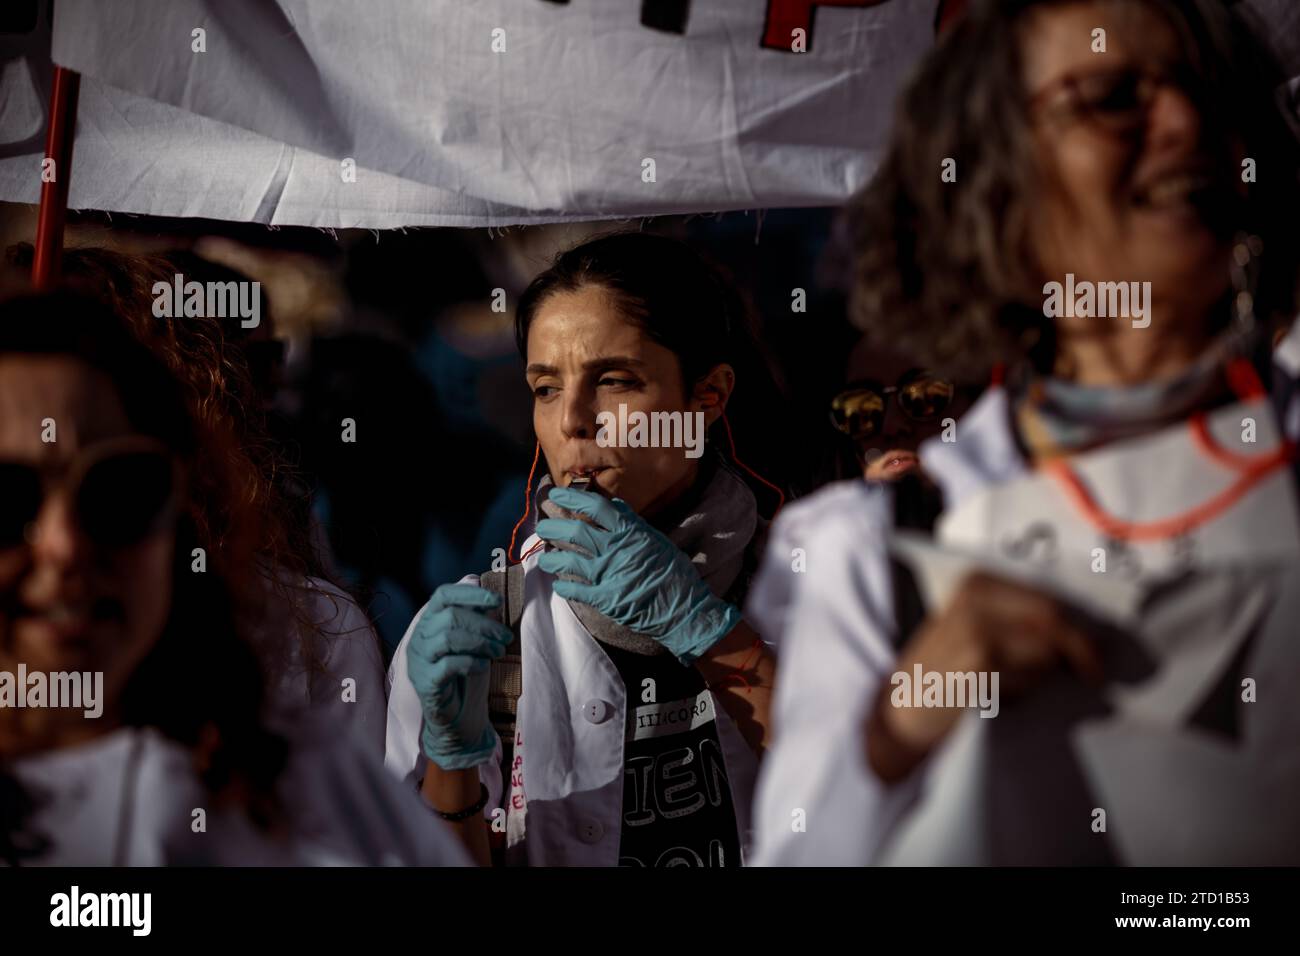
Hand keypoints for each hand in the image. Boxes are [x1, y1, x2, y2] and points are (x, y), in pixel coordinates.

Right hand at [407, 583, 511, 769]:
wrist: (457, 716)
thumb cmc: (465, 673)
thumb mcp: (472, 638)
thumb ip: (471, 612)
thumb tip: (474, 578)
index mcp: (429, 621)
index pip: (443, 594)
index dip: (470, 593)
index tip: (497, 600)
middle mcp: (419, 637)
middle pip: (451, 616)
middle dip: (485, 624)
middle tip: (506, 636)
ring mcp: (419, 660)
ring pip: (449, 637)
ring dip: (481, 641)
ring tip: (499, 651)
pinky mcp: (425, 682)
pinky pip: (448, 664)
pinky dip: (471, 662)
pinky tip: (484, 666)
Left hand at [535, 486, 740, 664]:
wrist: (684, 610)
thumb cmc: (675, 574)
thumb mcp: (658, 541)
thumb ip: (635, 524)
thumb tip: (615, 507)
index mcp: (631, 532)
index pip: (597, 507)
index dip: (573, 498)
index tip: (558, 494)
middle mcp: (616, 550)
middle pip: (576, 531)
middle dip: (554, 526)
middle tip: (543, 525)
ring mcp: (608, 575)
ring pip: (569, 560)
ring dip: (552, 557)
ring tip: (544, 556)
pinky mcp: (605, 599)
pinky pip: (575, 590)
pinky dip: (563, 586)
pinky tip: (558, 584)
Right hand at [868, 571, 1102, 780]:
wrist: (900, 709)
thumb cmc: (943, 671)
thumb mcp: (972, 628)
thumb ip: (1017, 621)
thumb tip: (1083, 635)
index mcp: (977, 583)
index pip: (1048, 602)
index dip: (1078, 632)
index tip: (1093, 657)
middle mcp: (976, 598)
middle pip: (1053, 622)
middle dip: (1078, 651)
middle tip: (1090, 676)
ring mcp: (977, 629)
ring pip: (1047, 653)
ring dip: (1041, 676)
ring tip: (1008, 684)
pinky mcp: (980, 662)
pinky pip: (1030, 679)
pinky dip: (1023, 692)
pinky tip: (995, 696)